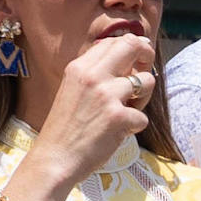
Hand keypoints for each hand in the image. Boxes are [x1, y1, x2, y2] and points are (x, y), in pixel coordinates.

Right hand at [15, 32, 156, 200]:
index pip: (114, 41)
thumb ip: (94, 73)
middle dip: (146, 55)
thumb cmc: (64, 127)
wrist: (54, 158)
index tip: (136, 59)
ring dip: (143, 97)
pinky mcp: (119, 117)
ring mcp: (107, 95)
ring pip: (146, 81)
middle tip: (146, 69)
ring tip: (128, 110)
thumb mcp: (72, 89)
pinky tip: (118, 133)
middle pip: (132, 47)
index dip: (131, 47)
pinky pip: (143, 116)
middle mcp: (93, 76)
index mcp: (80, 67)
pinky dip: (134, 126)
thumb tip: (125, 59)